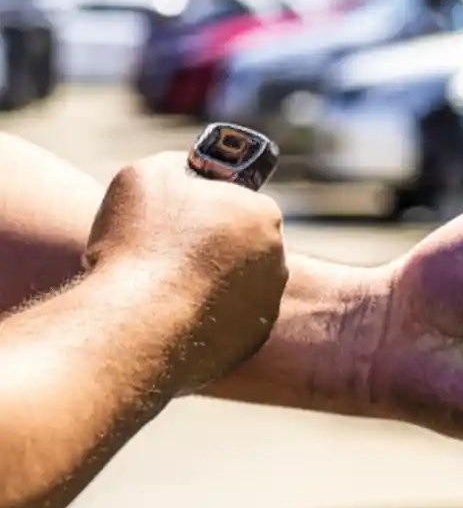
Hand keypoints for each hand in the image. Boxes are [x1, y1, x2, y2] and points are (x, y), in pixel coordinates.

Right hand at [84, 153, 287, 392]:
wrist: (138, 322)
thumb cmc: (142, 241)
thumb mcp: (147, 174)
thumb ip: (178, 166)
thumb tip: (188, 172)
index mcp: (262, 214)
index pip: (238, 203)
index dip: (204, 208)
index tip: (177, 218)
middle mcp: (278, 260)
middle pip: (241, 246)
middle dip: (210, 248)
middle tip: (165, 255)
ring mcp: (268, 304)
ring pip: (236, 287)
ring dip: (208, 285)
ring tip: (163, 290)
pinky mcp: (251, 341)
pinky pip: (227, 323)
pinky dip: (205, 320)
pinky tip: (171, 318)